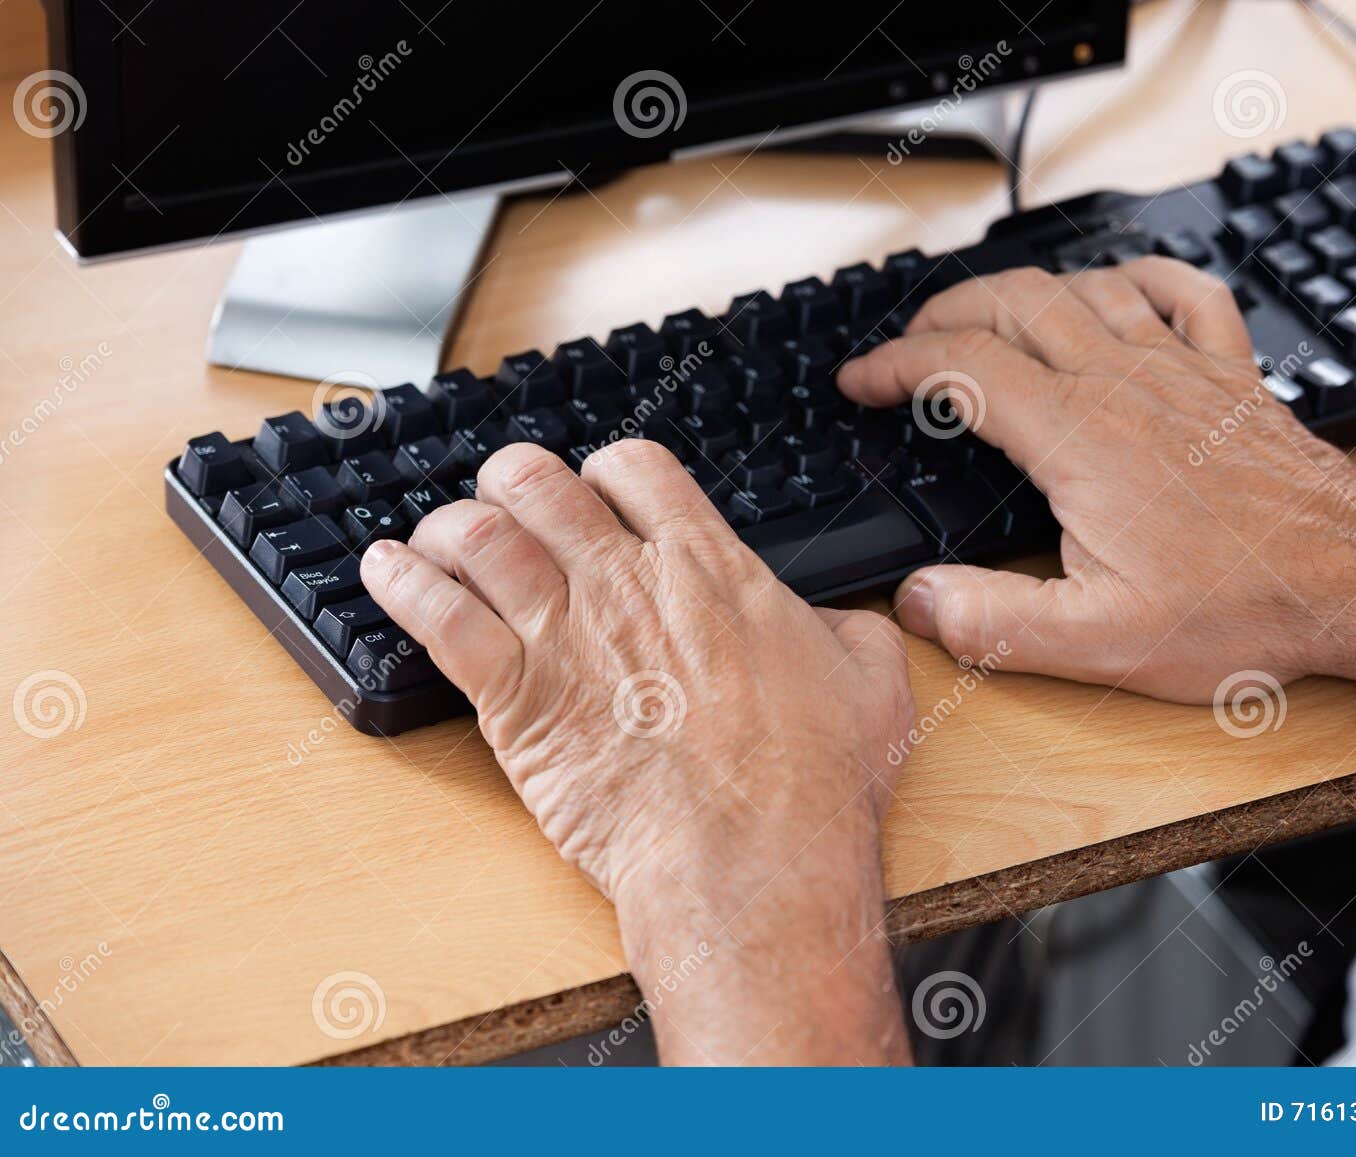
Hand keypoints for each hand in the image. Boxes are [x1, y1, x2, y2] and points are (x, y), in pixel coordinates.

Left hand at [360, 438, 914, 1063]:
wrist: (751, 860)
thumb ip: (849, 629)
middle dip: (514, 482)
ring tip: (437, 537)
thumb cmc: (811, 783)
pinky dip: (402, 585)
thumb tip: (841, 622)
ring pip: (476, 537)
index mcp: (708, 567)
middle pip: (537, 484)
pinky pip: (437, 618)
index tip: (598, 492)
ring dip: (449, 527)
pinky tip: (384, 573)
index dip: (606, 470)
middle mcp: (625, 582)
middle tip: (507, 504)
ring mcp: (563, 635)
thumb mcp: (869, 681)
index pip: (633, 470)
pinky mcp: (516, 700)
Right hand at [837, 258, 1355, 702]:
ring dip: (1024, 289)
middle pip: (1014, 304)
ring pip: (1086, 286)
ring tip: (988, 313)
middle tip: (909, 342)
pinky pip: (1183, 291)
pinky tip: (1120, 286)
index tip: (862, 380)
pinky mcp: (1230, 375)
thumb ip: (995, 622)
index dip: (897, 365)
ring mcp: (1183, 371)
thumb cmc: (1241, 607)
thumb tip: (917, 601)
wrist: (1354, 581)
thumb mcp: (1100, 643)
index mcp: (1080, 440)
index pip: (963, 369)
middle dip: (944, 311)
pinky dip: (1139, 276)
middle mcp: (1126, 386)